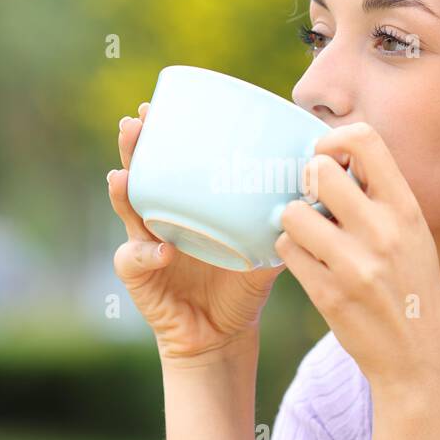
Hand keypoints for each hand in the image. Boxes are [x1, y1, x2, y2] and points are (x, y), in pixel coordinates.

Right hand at [108, 101, 285, 363]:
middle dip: (132, 146)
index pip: (169, 160)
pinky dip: (145, 254)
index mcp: (188, 204)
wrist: (221, 334)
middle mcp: (162, 217)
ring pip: (127, 209)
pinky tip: (160, 250)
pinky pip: (135, 260)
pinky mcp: (140, 276)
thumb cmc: (241, 285)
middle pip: (138, 172)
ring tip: (121, 174)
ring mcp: (145, 244)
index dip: (160, 133)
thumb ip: (281, 224)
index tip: (157, 105)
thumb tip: (318, 195)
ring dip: (124, 189)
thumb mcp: (264, 250)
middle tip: (134, 123)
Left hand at [274, 122, 439, 392]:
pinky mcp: (329, 295)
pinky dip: (292, 254)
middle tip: (312, 201)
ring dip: (294, 223)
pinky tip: (311, 266)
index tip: (327, 159)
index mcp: (407, 210)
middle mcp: (383, 232)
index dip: (334, 140)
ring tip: (312, 239)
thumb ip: (380, 197)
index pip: (365, 140)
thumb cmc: (412, 289)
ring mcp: (355, 265)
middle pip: (318, 170)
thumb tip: (332, 157)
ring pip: (292, 213)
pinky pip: (287, 251)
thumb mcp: (413, 235)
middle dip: (306, 182)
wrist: (419, 361)